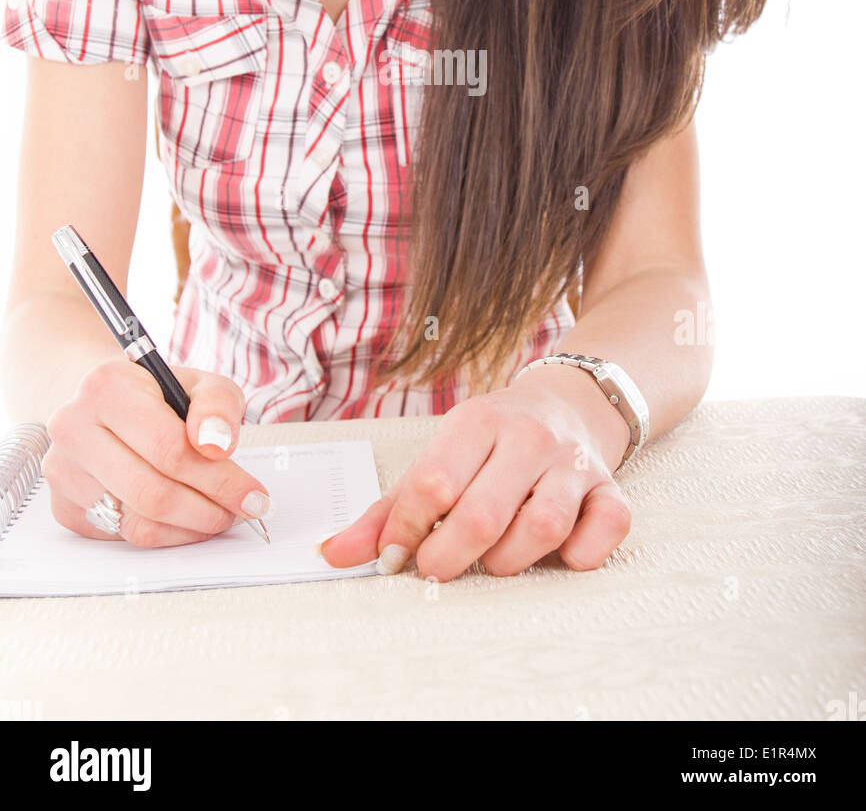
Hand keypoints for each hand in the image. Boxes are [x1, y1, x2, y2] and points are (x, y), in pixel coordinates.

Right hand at [43, 358, 271, 545]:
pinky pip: (122, 537)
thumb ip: (218, 405)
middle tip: (241, 511)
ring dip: (190, 528)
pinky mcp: (63, 505)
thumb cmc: (157, 396)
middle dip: (209, 509)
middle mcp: (74, 427)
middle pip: (153, 492)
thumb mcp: (199, 384)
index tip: (254, 494)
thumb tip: (216, 445)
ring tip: (218, 515)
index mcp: (107, 387)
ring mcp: (63, 470)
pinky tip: (185, 519)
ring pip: (137, 523)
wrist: (104, 405)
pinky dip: (165, 536)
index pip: (170, 449)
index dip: (220, 479)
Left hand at [317, 382, 631, 581]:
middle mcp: (529, 437)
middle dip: (449, 557)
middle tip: (438, 567)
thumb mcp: (440, 454)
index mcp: (478, 422)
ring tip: (493, 558)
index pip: (433, 483)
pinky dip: (582, 553)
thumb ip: (388, 508)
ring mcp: (573, 463)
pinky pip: (606, 529)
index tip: (395, 556)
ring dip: (510, 560)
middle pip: (483, 514)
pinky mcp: (610, 488)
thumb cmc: (494, 440)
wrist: (572, 402)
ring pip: (543, 527)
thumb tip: (335, 554)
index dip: (405, 531)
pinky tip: (557, 553)